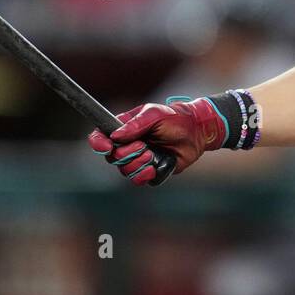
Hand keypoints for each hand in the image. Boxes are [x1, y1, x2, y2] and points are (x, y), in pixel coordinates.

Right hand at [87, 97, 225, 184]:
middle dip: (127, 154)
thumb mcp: (155, 114)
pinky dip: (146, 175)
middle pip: (112, 158)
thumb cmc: (174, 118)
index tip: (108, 146)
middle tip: (144, 146)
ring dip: (137, 165)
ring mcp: (138, 160)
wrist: (196, 131)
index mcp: (123, 129)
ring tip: (152, 155)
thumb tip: (116, 135)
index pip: (100, 137)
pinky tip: (155, 167)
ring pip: (125, 171)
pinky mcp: (149, 171)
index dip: (98, 144)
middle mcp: (127, 145)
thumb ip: (135, 123)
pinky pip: (139, 180)